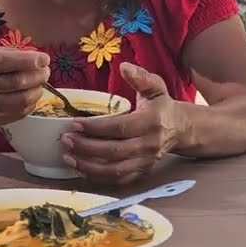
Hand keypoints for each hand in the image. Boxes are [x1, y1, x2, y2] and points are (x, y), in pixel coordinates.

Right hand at [0, 44, 50, 125]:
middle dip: (36, 76)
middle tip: (45, 72)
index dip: (26, 60)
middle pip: (14, 82)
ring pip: (20, 100)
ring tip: (39, 83)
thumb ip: (7, 52)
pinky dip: (30, 104)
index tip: (43, 59)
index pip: (2, 61)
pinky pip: (18, 113)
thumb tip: (34, 56)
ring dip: (36, 90)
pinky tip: (31, 95)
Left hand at [60, 63, 181, 185]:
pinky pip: (118, 180)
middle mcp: (149, 145)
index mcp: (151, 122)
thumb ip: (140, 77)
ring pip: (115, 170)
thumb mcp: (155, 87)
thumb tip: (124, 66)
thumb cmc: (161, 106)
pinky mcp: (142, 173)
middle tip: (65, 140)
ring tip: (68, 156)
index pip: (120, 128)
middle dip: (86, 147)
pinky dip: (97, 177)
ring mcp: (146, 162)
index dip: (96, 128)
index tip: (74, 124)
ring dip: (88, 166)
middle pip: (114, 151)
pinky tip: (80, 168)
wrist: (180, 129)